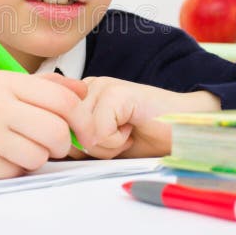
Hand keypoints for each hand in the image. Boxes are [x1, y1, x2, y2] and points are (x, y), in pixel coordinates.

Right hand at [0, 71, 89, 179]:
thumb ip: (42, 87)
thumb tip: (82, 91)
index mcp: (5, 82)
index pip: (62, 100)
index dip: (82, 119)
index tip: (84, 131)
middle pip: (56, 131)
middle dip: (61, 143)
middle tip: (50, 143)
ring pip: (40, 155)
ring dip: (36, 157)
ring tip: (16, 148)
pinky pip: (17, 172)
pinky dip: (14, 169)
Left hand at [68, 77, 220, 158]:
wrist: (183, 131)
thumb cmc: (145, 138)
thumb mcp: (101, 145)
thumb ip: (75, 143)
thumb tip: (52, 148)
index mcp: (80, 97)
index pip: (55, 128)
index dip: (78, 147)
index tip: (105, 141)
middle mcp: (86, 87)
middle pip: (67, 133)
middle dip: (92, 148)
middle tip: (120, 137)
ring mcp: (101, 86)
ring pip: (82, 133)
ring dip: (106, 145)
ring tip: (127, 133)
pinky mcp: (116, 92)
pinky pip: (97, 133)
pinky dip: (116, 141)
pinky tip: (133, 128)